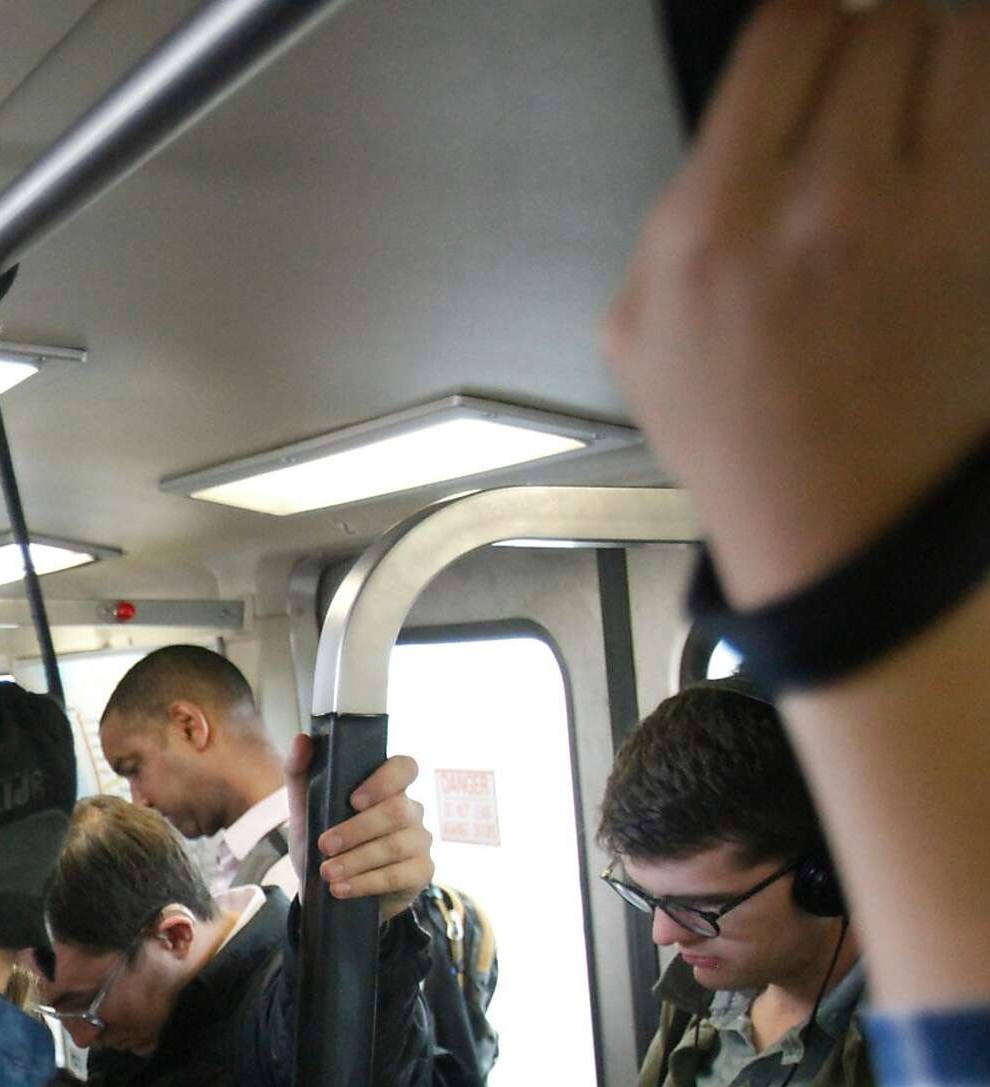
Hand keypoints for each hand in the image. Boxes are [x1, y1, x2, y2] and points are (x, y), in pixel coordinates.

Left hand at [284, 736, 431, 920]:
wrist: (327, 891)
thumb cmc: (322, 843)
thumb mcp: (305, 811)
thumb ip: (300, 774)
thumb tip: (303, 740)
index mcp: (387, 788)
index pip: (405, 768)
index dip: (385, 780)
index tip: (353, 800)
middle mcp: (410, 810)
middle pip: (397, 811)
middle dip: (356, 830)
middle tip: (324, 845)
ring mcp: (419, 841)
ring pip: (396, 845)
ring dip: (357, 860)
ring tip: (327, 873)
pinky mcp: (421, 872)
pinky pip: (399, 875)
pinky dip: (366, 883)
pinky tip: (341, 889)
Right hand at [603, 0, 989, 607]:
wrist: (842, 526)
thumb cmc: (744, 439)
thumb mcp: (640, 335)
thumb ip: (678, 217)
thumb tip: (740, 129)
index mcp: (706, 226)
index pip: (784, 32)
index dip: (811, 22)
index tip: (820, 46)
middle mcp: (807, 204)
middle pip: (876, 23)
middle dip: (880, 39)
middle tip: (877, 89)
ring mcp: (911, 216)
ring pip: (958, 41)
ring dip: (948, 56)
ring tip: (931, 105)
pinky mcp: (983, 232)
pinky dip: (984, 98)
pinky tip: (963, 134)